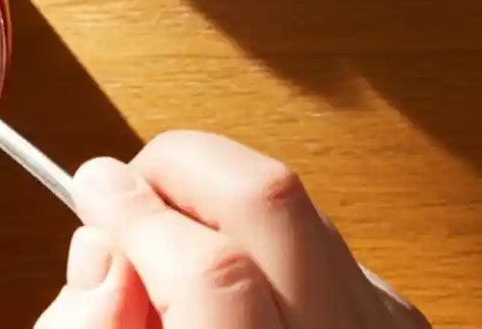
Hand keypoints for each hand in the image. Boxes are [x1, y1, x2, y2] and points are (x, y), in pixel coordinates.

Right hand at [38, 131, 428, 327]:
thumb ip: (88, 328)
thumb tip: (103, 240)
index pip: (212, 274)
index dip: (136, 213)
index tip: (92, 190)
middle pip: (270, 202)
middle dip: (179, 169)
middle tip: (130, 195)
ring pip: (298, 208)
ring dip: (213, 201)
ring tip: (165, 248)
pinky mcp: (394, 322)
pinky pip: (318, 239)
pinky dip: (254, 236)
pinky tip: (218, 284)